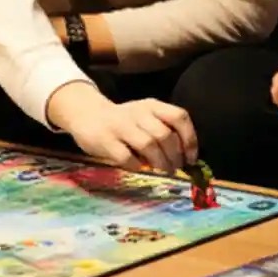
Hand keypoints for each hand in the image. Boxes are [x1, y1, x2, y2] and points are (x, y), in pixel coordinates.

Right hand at [48, 83, 196, 172]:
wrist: (87, 114)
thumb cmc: (124, 120)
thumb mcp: (145, 116)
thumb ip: (163, 129)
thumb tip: (185, 157)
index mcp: (152, 105)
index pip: (179, 116)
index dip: (189, 139)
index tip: (191, 158)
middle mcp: (138, 112)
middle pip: (165, 134)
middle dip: (174, 156)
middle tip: (175, 168)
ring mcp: (120, 125)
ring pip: (149, 144)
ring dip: (159, 162)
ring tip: (162, 171)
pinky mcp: (105, 140)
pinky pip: (127, 157)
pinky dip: (138, 166)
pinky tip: (140, 168)